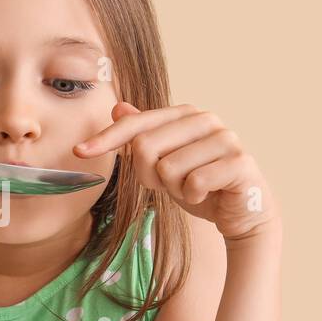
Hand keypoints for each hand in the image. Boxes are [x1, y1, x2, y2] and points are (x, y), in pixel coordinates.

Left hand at [74, 101, 280, 243]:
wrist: (242, 212)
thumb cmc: (201, 185)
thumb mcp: (165, 162)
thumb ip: (145, 135)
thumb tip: (118, 107)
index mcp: (185, 114)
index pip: (136, 123)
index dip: (106, 138)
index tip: (79, 151)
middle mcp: (206, 120)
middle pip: (147, 146)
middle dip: (149, 175)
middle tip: (169, 184)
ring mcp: (226, 139)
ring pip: (169, 168)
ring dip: (174, 189)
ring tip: (192, 189)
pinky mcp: (239, 162)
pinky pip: (194, 182)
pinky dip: (193, 197)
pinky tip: (206, 195)